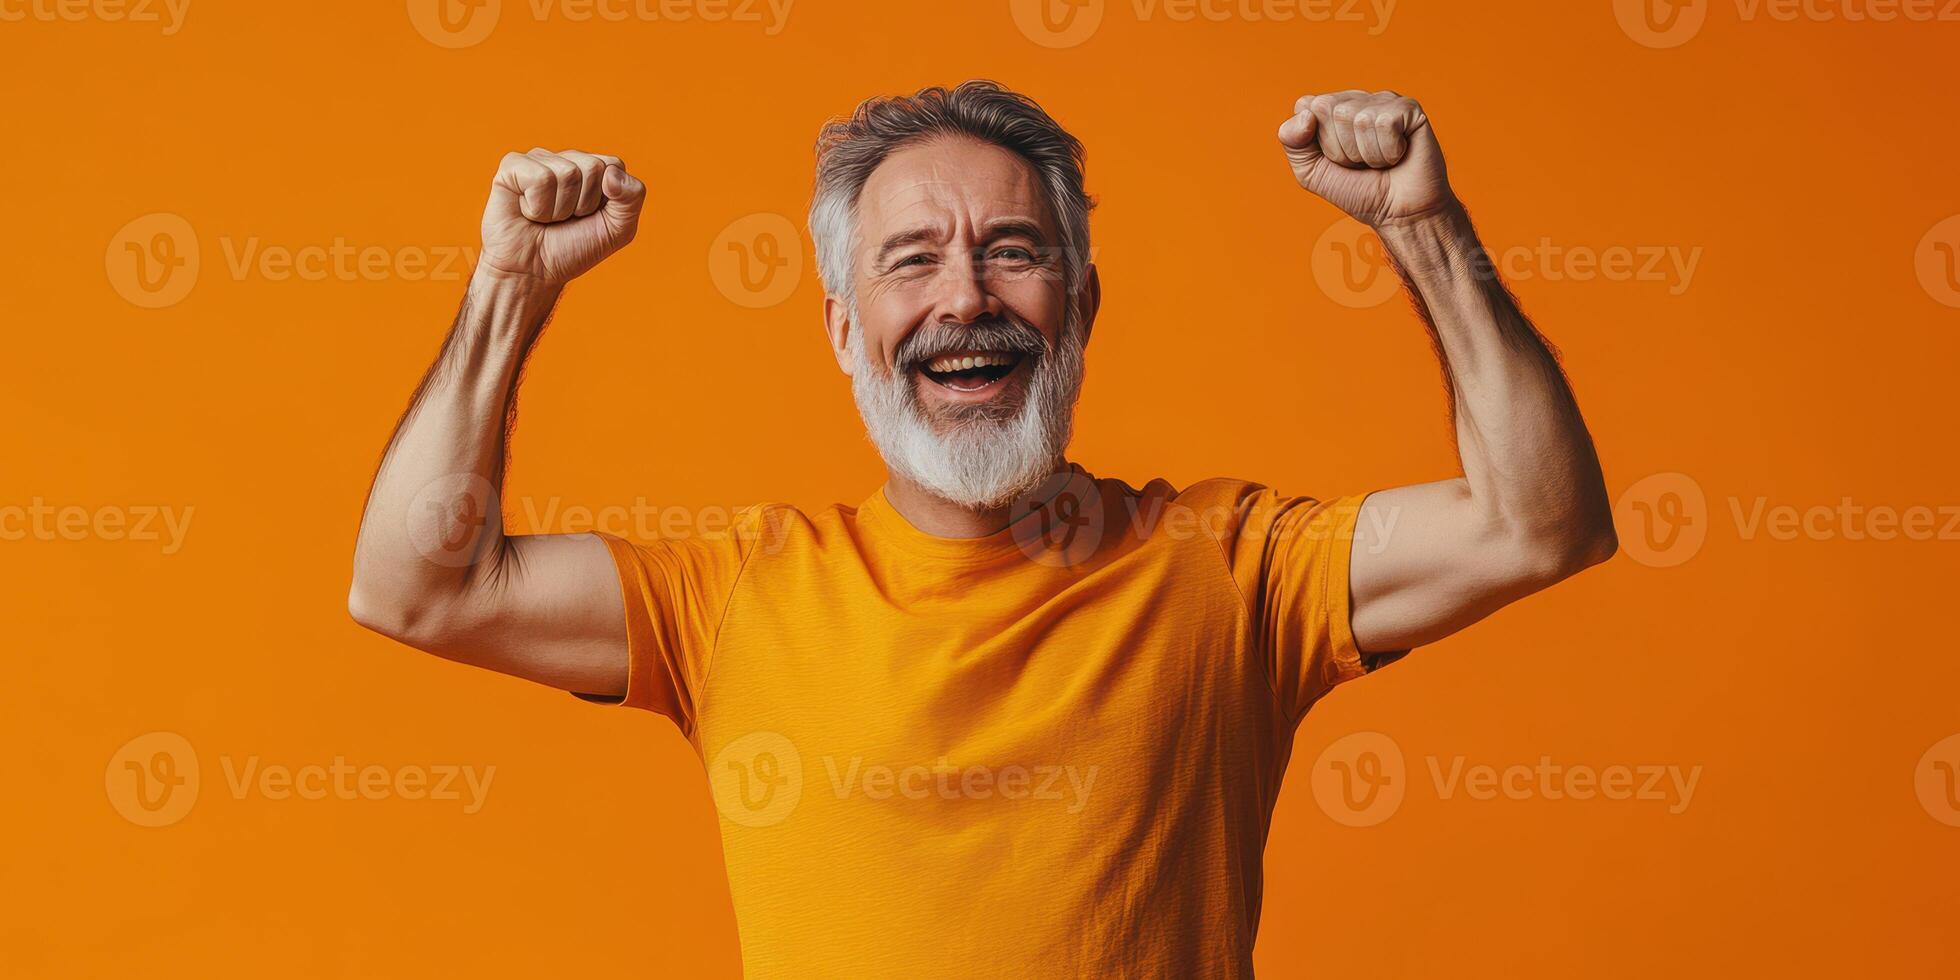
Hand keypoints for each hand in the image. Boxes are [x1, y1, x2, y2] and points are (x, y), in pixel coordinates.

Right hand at [480, 149, 645, 283]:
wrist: (533, 272)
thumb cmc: (571, 249)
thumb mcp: (617, 229)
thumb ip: (632, 197)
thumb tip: (612, 173)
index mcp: (592, 169)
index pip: (614, 164)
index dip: (605, 199)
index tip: (589, 216)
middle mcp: (565, 159)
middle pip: (593, 167)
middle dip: (583, 204)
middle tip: (565, 220)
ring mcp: (538, 159)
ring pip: (567, 174)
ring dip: (558, 209)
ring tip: (545, 218)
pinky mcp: (512, 166)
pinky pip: (540, 178)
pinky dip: (537, 207)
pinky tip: (528, 212)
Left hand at [1277, 90, 1456, 226]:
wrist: (1398, 215)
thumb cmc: (1358, 192)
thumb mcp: (1311, 173)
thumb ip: (1293, 142)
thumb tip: (1306, 115)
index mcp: (1332, 109)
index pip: (1306, 106)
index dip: (1317, 142)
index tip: (1336, 159)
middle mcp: (1357, 99)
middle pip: (1328, 109)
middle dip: (1340, 148)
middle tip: (1359, 163)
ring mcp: (1384, 100)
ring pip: (1357, 119)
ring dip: (1366, 154)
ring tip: (1379, 162)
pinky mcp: (1409, 108)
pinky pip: (1385, 123)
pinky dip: (1389, 151)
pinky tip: (1398, 155)